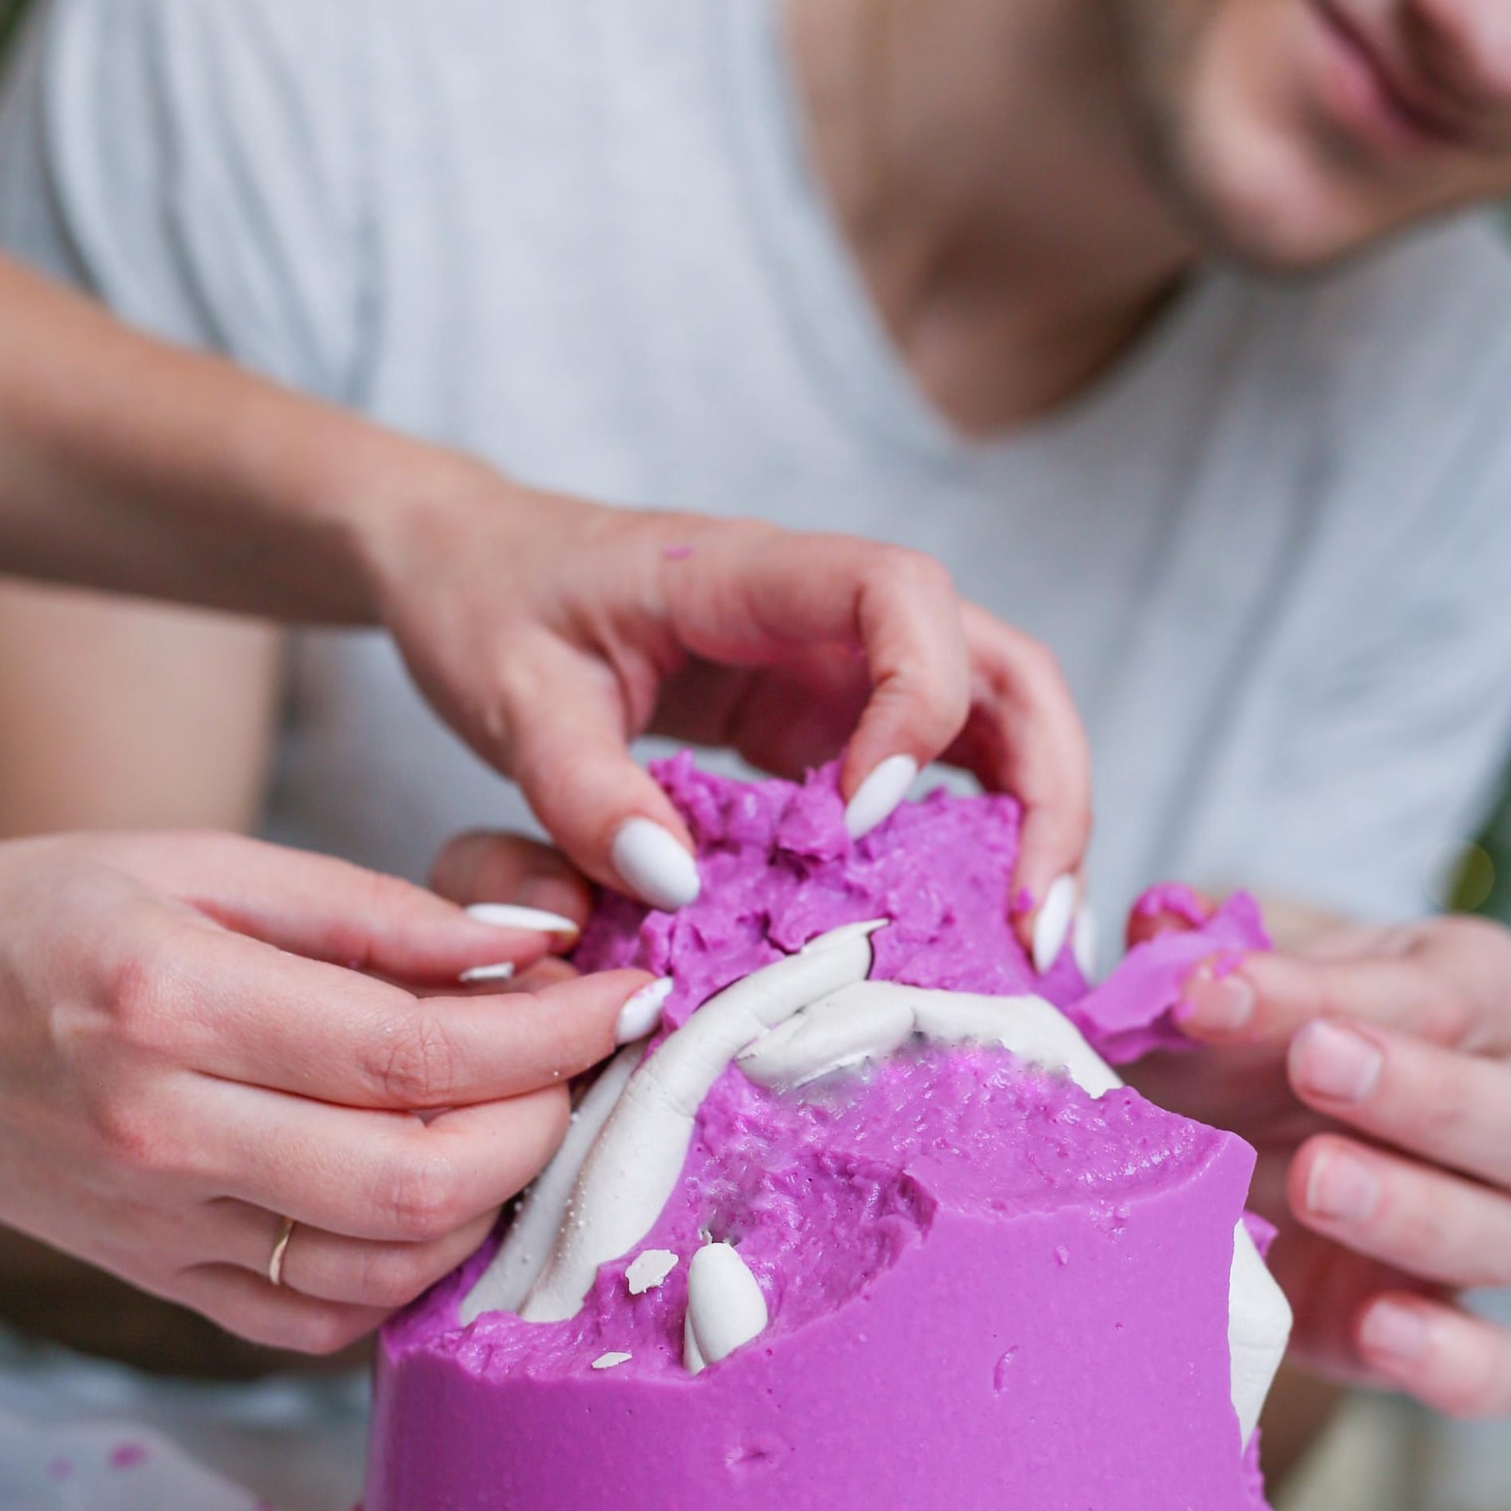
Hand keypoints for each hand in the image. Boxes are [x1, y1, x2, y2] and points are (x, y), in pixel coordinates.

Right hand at [0, 831, 648, 1351]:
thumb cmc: (48, 919)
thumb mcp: (202, 865)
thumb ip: (373, 916)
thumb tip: (530, 951)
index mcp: (170, 1006)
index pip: (413, 1056)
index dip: (550, 1038)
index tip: (626, 1002)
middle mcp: (163, 1135)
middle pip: (419, 1181)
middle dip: (543, 1127)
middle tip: (585, 1064)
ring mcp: (160, 1228)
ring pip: (386, 1269)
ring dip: (494, 1206)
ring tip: (524, 1120)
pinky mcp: (163, 1284)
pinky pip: (322, 1320)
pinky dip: (412, 1272)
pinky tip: (437, 1196)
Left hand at [362, 461, 1088, 948]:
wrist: (466, 565)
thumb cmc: (485, 601)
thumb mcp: (506, 695)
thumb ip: (579, 787)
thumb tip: (678, 884)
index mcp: (751, 573)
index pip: (900, 593)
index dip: (918, 698)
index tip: (864, 813)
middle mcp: (824, 613)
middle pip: (1001, 666)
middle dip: (1044, 787)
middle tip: (1030, 921)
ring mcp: (836, 670)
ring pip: (992, 723)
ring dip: (1032, 824)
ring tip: (1029, 945)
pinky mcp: (823, 726)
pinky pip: (934, 775)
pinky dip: (969, 846)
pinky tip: (967, 931)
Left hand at [1131, 912, 1510, 1417]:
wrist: (1196, 1141)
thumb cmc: (1226, 1037)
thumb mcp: (1210, 979)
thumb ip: (1191, 955)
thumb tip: (1165, 931)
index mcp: (1470, 997)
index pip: (1446, 991)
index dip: (1328, 987)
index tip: (1208, 989)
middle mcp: (1500, 1112)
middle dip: (1422, 1089)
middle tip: (1312, 1063)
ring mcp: (1472, 1229)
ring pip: (1506, 1235)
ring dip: (1411, 1209)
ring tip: (1312, 1181)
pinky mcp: (1430, 1329)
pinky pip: (1498, 1368)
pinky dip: (1452, 1359)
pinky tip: (1380, 1329)